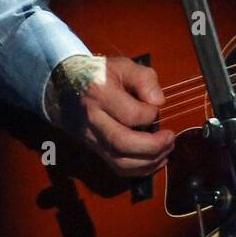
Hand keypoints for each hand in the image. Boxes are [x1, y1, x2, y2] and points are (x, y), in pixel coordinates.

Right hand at [43, 54, 175, 176]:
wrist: (64, 85)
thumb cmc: (100, 74)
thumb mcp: (123, 66)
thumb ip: (144, 79)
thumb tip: (159, 102)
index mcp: (100, 94)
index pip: (130, 114)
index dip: (151, 114)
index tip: (156, 108)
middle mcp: (93, 119)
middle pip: (122, 143)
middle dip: (153, 146)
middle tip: (171, 137)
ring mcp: (91, 138)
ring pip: (119, 161)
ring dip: (149, 161)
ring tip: (167, 150)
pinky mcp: (94, 149)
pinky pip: (116, 167)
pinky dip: (139, 170)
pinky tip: (155, 160)